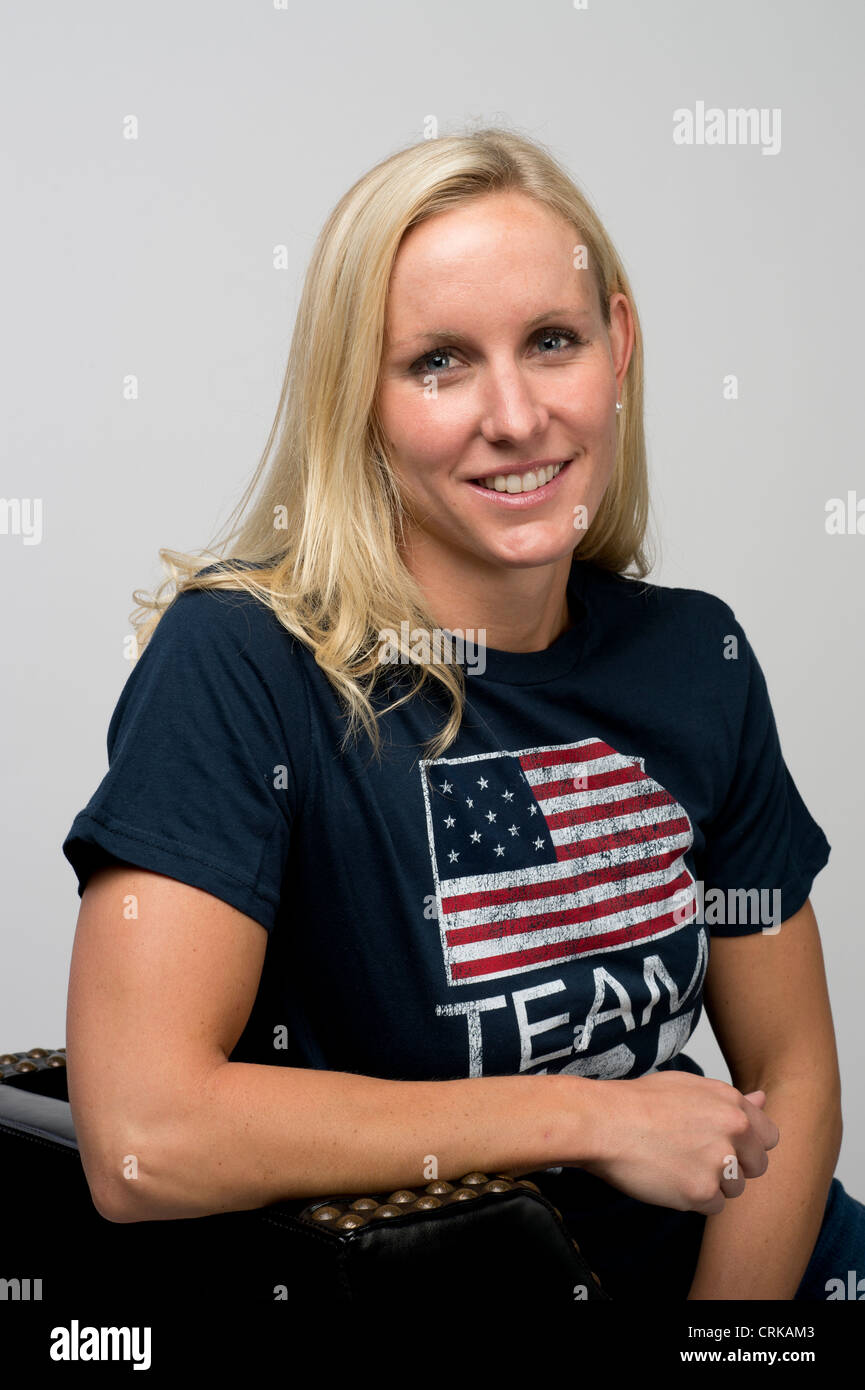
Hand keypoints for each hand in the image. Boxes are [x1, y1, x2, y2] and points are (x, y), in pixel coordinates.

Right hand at [573, 1072, 778, 1214]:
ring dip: (711, 1184)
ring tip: (677, 1165)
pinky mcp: (702, 1191)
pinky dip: (693, 1200)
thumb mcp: (688, 1087)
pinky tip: (669, 1179)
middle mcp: (734, 1130)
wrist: (604, 1122)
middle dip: (733, 1167)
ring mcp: (720, 1161)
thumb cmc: (638, 1103)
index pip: (768, 1136)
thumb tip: (762, 1100)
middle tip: (696, 1158)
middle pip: (757, 1166)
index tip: (725, 1146)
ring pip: (735, 1189)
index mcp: (732, 1103)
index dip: (747, 1145)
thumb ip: (729, 1099)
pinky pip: (713, 1206)